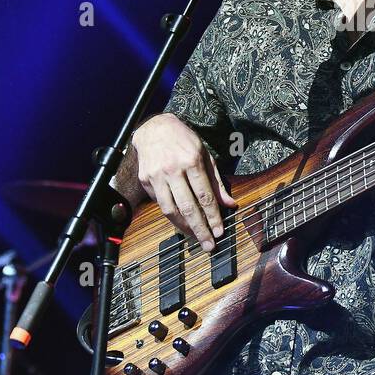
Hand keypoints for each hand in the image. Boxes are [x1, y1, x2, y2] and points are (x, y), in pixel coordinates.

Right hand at [130, 113, 237, 251]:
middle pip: (188, 206)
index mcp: (192, 161)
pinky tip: (181, 224)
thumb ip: (216, 181)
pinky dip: (171, 216)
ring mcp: (156, 175)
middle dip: (200, 229)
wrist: (154, 129)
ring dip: (184, 228)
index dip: (213, 216)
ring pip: (170, 210)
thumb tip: (229, 204)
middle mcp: (173, 169)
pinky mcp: (145, 180)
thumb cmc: (184, 141)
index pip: (205, 195)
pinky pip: (160, 204)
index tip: (219, 231)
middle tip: (209, 245)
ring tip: (196, 238)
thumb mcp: (205, 155)